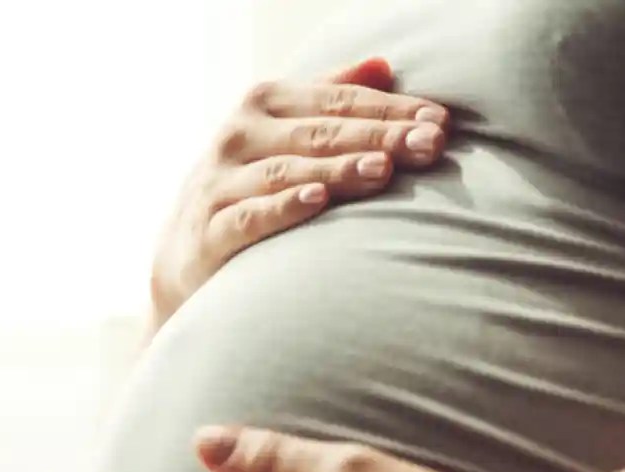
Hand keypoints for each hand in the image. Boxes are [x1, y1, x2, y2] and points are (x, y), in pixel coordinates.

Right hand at [150, 58, 449, 324]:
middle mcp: (238, 136)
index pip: (338, 101)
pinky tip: (318, 200)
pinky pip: (251, 215)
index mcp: (262, 104)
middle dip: (379, 137)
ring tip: (384, 170)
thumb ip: (328, 99)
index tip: (440, 121)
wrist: (184, 254)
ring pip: (287, 171)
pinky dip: (284, 207)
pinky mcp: (210, 231)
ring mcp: (220, 182)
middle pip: (319, 133)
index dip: (390, 108)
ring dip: (338, 169)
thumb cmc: (249, 187)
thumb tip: (384, 65)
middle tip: (429, 145)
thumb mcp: (281, 135)